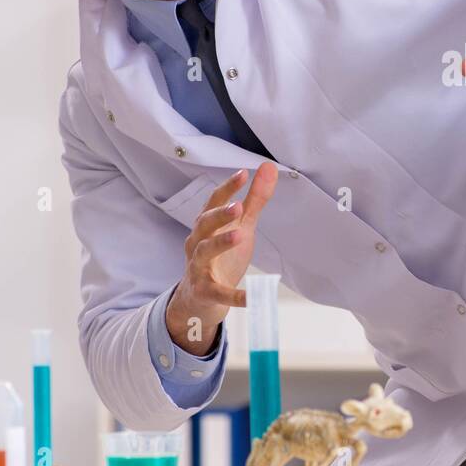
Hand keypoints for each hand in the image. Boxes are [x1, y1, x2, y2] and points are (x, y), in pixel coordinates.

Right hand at [166, 162, 279, 354]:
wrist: (199, 299)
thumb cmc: (221, 256)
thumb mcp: (240, 226)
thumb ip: (254, 199)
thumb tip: (268, 167)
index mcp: (207, 225)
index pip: (213, 202)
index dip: (227, 188)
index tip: (243, 174)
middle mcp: (197, 243)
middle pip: (204, 224)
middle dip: (219, 214)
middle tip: (238, 206)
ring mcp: (198, 267)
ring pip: (204, 252)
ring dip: (220, 243)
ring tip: (240, 235)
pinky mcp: (205, 291)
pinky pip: (218, 293)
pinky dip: (234, 295)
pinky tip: (251, 296)